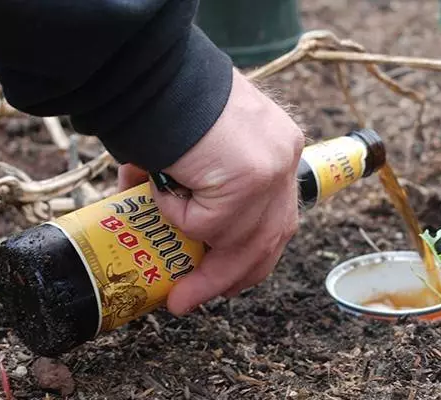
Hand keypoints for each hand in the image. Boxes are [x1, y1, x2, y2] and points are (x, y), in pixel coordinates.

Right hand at [117, 69, 304, 315]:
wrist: (157, 72)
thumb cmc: (168, 102)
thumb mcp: (199, 145)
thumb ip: (197, 181)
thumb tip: (163, 205)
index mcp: (279, 147)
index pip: (279, 215)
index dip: (256, 251)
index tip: (233, 276)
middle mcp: (284, 159)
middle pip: (272, 236)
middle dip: (237, 276)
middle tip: (203, 299)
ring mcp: (272, 170)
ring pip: (241, 240)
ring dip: (207, 274)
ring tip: (180, 298)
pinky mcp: (250, 180)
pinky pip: (206, 222)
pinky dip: (176, 216)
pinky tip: (158, 189)